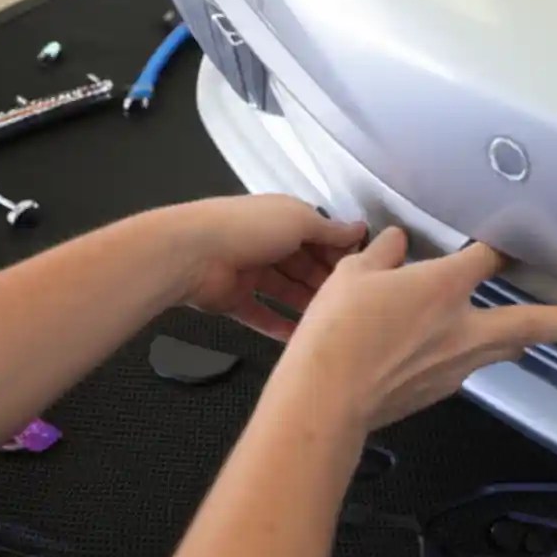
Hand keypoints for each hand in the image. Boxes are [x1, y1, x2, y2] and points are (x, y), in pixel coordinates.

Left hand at [162, 195, 365, 340]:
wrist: (192, 253)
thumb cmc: (247, 228)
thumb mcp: (298, 219)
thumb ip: (330, 229)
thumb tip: (359, 229)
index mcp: (283, 218)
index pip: (320, 236)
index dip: (340, 252)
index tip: (364, 270)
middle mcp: (267, 243)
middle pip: (304, 266)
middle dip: (326, 282)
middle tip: (351, 301)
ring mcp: (249, 272)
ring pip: (285, 292)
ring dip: (306, 306)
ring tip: (332, 322)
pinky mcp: (234, 299)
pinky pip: (261, 315)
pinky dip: (278, 326)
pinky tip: (300, 338)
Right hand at [268, 227, 556, 432]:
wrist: (325, 400)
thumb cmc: (336, 335)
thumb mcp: (353, 275)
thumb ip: (383, 255)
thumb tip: (395, 243)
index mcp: (444, 286)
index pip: (488, 257)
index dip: (499, 245)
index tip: (507, 241)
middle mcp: (463, 327)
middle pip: (533, 321)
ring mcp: (456, 365)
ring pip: (503, 349)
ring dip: (521, 339)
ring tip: (536, 335)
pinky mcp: (440, 391)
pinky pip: (465, 367)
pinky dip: (467, 355)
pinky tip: (447, 351)